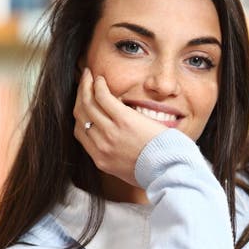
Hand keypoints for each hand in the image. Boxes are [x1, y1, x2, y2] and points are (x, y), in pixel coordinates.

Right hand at [73, 70, 163, 186]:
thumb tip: (119, 150)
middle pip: (81, 116)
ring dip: (86, 87)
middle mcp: (101, 146)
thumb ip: (119, 159)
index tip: (83, 103)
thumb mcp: (130, 172)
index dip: (80, 114)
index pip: (80, 132)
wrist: (168, 172)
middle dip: (80, 96)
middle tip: (84, 83)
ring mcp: (110, 133)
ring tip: (89, 75)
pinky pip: (103, 98)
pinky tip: (101, 79)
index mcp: (102, 160)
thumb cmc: (156, 171)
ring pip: (88, 104)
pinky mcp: (123, 121)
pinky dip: (99, 86)